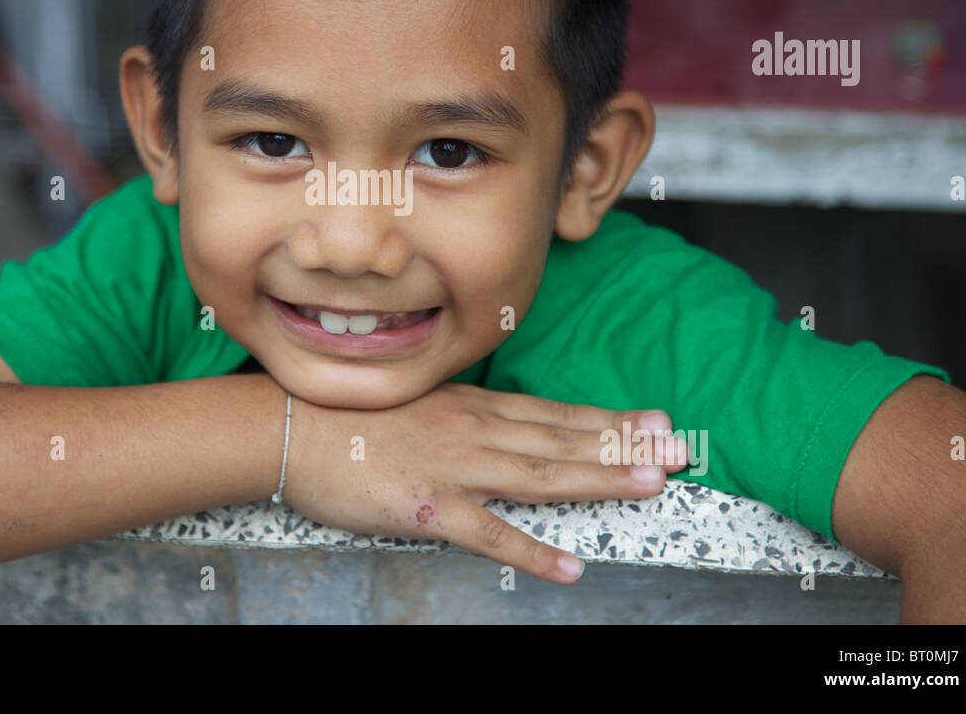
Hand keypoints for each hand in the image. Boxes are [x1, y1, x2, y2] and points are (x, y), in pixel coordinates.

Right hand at [282, 382, 689, 583]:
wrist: (285, 424)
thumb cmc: (344, 412)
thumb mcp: (412, 399)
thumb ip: (459, 414)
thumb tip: (497, 425)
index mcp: (469, 405)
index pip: (552, 412)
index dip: (607, 418)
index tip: (655, 419)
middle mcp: (472, 429)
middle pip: (561, 438)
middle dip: (624, 443)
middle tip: (681, 447)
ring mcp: (453, 466)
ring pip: (539, 474)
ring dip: (598, 477)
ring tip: (651, 484)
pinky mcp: (427, 506)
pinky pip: (488, 534)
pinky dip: (531, 551)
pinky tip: (568, 566)